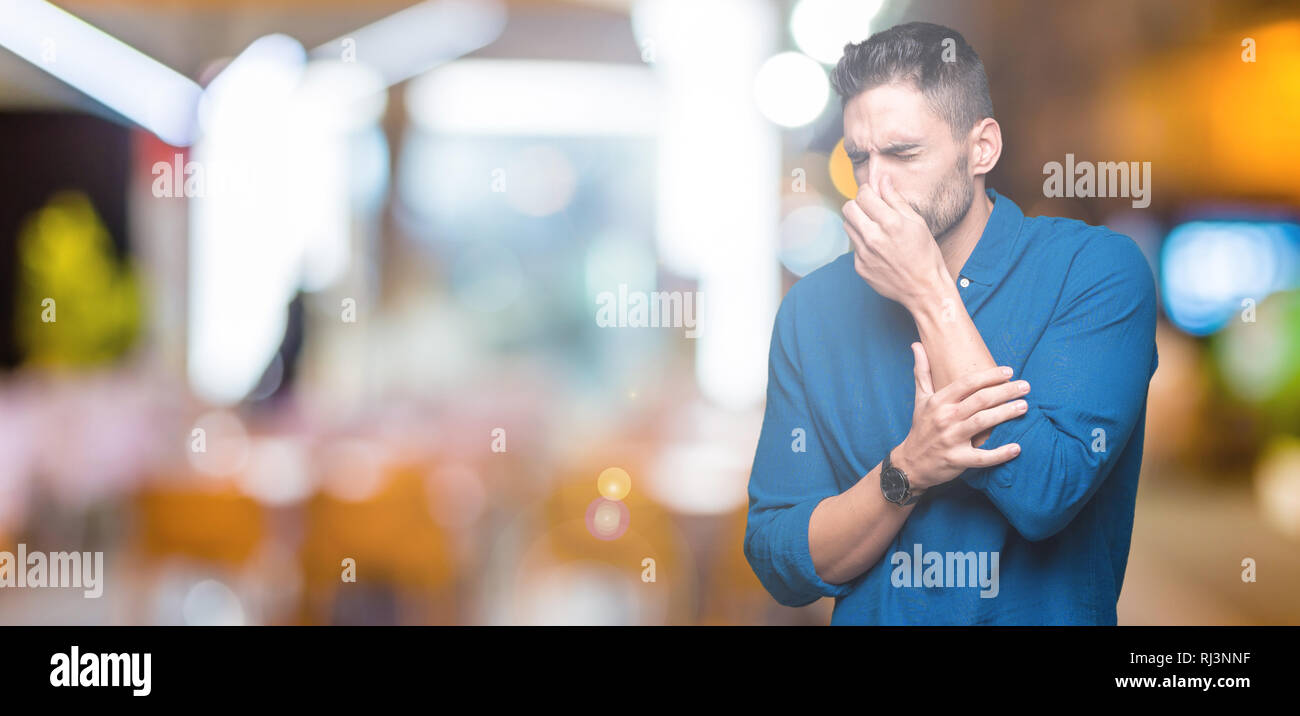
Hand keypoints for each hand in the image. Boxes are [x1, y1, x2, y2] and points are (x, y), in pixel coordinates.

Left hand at [842, 174, 948, 309]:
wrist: (923, 289)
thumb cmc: (925, 255)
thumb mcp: (917, 223)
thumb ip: (896, 200)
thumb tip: (883, 180)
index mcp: (890, 223)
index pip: (863, 195)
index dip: (868, 191)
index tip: (873, 194)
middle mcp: (873, 237)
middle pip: (848, 208)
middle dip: (858, 204)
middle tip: (870, 209)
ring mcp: (864, 254)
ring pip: (847, 226)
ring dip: (857, 222)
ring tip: (874, 228)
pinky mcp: (859, 267)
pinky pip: (854, 246)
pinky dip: (862, 242)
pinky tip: (878, 248)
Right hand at [894, 341, 1027, 490]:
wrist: (911, 463)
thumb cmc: (921, 428)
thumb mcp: (920, 399)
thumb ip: (922, 372)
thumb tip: (917, 344)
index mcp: (938, 402)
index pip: (967, 383)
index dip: (989, 375)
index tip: (1009, 371)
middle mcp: (945, 418)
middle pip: (980, 400)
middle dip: (1005, 391)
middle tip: (1025, 386)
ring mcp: (951, 439)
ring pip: (983, 422)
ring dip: (1006, 413)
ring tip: (1024, 406)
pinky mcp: (957, 460)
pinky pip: (982, 457)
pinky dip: (1000, 453)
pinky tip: (1017, 447)